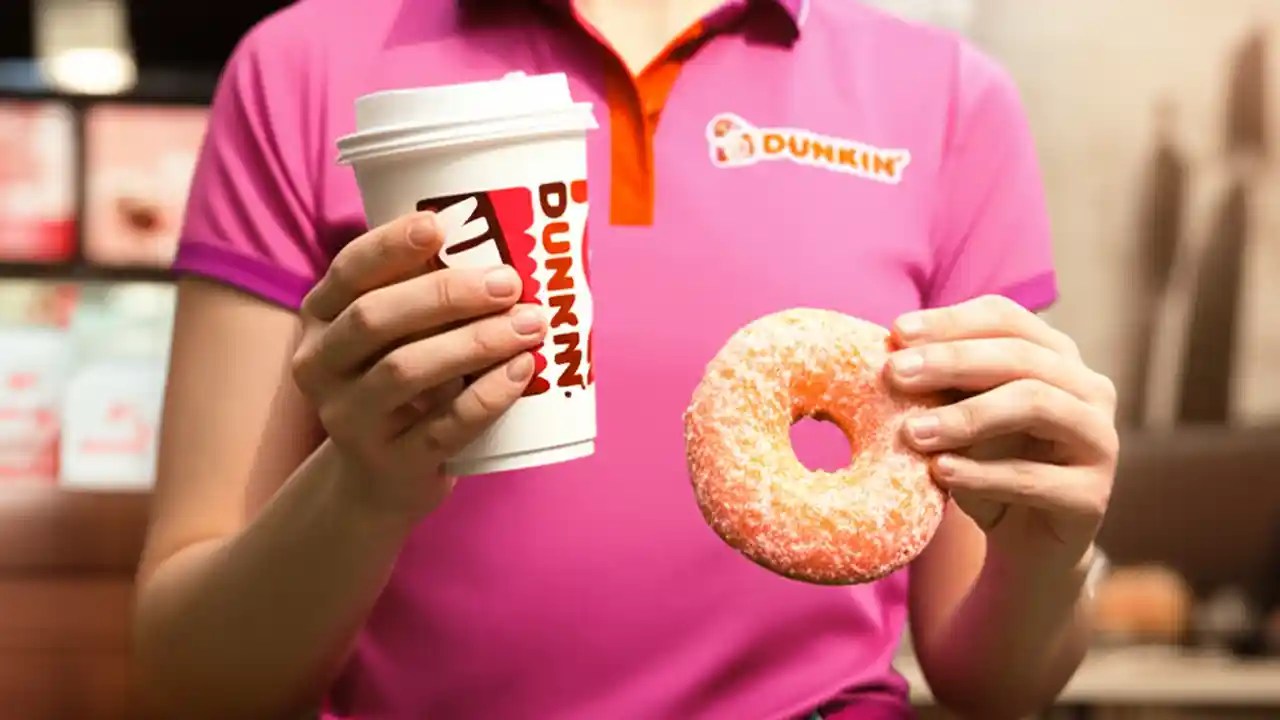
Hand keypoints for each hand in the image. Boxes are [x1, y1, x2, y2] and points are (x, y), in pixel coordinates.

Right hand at [290, 211, 546, 520]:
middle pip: (374, 319)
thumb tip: (504, 244)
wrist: (378, 482)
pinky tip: (522, 371)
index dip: (388, 247)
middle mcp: (322, 368)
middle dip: (444, 294)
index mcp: (321, 321)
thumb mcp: (394, 340)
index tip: (438, 226)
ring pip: (405, 370)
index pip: (347, 273)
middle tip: (509, 282)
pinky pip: (443, 427)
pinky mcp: (392, 464)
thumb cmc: (401, 388)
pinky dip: (487, 396)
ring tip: (530, 324)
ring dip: (474, 342)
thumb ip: (426, 298)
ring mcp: (351, 421)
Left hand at [887, 295, 1118, 574]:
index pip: (1006, 319)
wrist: (1023, 544)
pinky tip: (940, 471)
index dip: (952, 321)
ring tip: (912, 432)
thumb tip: (888, 353)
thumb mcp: (959, 417)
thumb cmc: (986, 465)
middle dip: (952, 361)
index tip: (897, 331)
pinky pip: (1034, 478)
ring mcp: (1099, 440)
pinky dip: (981, 474)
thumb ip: (940, 384)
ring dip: (967, 415)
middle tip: (895, 374)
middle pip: (1021, 357)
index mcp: (1056, 356)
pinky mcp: (1092, 496)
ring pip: (1037, 404)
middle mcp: (1088, 389)